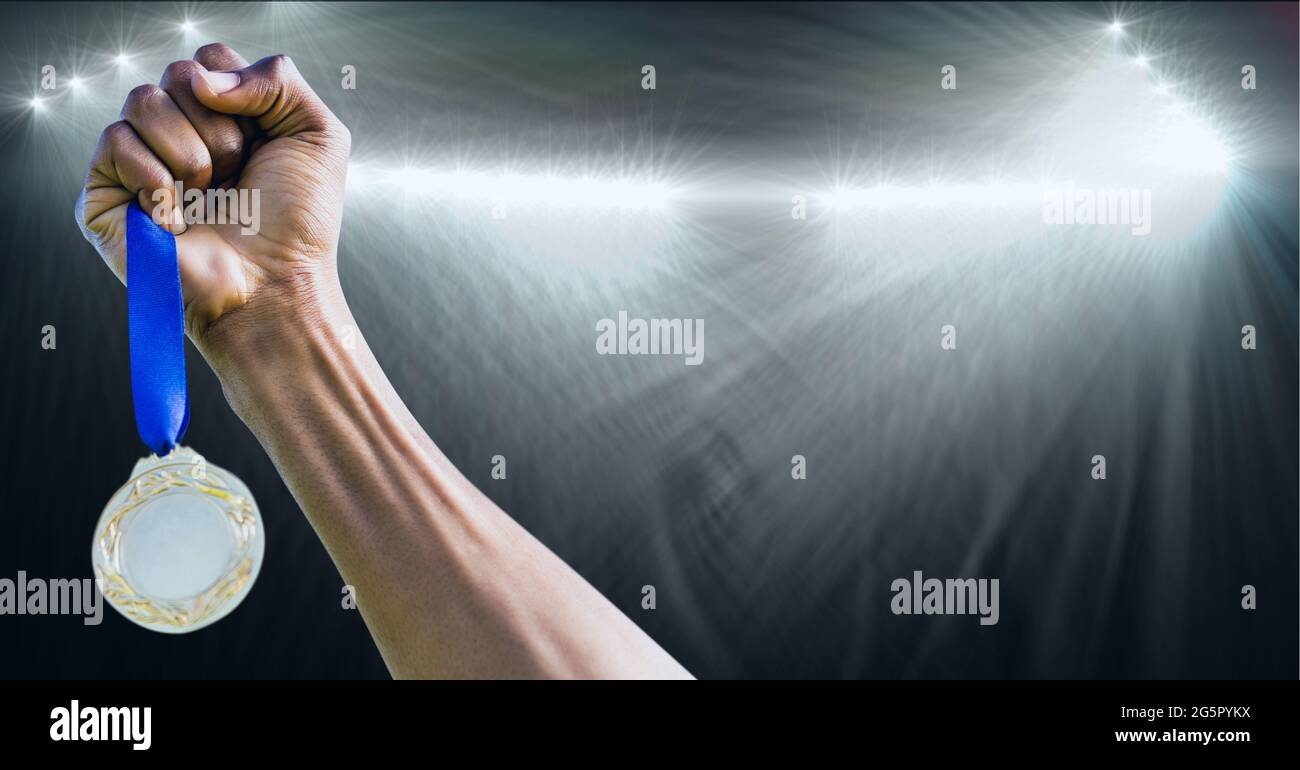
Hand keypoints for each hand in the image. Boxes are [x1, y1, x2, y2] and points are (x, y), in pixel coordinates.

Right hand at [74, 43, 349, 348]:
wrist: (273, 284)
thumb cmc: (298, 221)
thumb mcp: (317, 134)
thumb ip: (278, 78)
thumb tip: (200, 77)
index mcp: (224, 115)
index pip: (209, 59)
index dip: (240, 94)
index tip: (261, 142)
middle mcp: (178, 132)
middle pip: (178, 74)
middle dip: (220, 128)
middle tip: (236, 176)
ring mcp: (140, 161)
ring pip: (142, 99)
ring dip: (191, 153)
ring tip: (209, 195)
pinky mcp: (105, 193)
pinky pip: (114, 140)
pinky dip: (156, 178)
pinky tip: (177, 215)